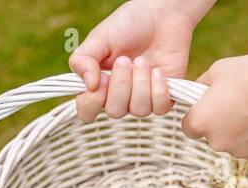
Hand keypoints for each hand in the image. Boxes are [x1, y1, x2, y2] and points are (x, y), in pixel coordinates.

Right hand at [70, 0, 204, 119]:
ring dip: (141, 82)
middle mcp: (118, 97)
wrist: (161, 16)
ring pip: (139, 110)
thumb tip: (89, 85)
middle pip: (115, 112)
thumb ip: (84, 60)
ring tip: (143, 60)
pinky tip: (158, 71)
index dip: (92, 102)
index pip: (87, 112)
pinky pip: (159, 108)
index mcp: (97, 85)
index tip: (102, 78)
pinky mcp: (163, 98)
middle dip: (121, 84)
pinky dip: (159, 89)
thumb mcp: (99, 38)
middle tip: (125, 60)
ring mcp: (141, 100)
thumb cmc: (127, 25)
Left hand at [181, 55, 247, 161]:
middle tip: (238, 105)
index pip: (188, 128)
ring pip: (234, 144)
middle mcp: (217, 143)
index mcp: (201, 122)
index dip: (198, 117)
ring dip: (240, 132)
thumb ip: (201, 85)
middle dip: (221, 125)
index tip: (210, 109)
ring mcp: (240, 152)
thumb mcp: (218, 70)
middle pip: (213, 137)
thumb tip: (198, 93)